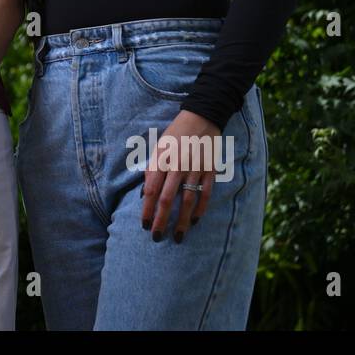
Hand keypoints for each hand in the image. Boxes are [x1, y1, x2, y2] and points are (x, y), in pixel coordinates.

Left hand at [141, 110, 221, 243]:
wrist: (202, 117)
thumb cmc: (175, 134)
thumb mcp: (158, 147)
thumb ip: (151, 169)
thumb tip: (144, 193)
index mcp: (162, 160)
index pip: (151, 190)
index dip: (146, 209)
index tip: (144, 224)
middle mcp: (177, 165)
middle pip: (167, 199)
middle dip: (161, 221)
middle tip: (156, 237)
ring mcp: (195, 168)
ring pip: (187, 200)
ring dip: (181, 220)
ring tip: (177, 236)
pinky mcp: (210, 170)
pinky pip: (206, 193)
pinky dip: (201, 208)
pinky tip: (194, 221)